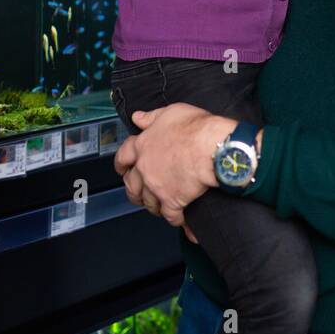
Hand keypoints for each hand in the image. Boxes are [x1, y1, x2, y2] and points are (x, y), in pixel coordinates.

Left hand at [115, 103, 232, 238]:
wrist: (213, 148)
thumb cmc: (196, 128)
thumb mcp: (171, 112)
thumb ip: (152, 117)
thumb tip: (138, 117)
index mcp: (143, 146)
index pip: (123, 157)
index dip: (121, 164)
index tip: (122, 169)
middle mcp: (145, 168)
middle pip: (132, 185)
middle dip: (135, 191)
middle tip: (139, 193)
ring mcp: (157, 187)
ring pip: (149, 202)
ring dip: (154, 206)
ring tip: (160, 207)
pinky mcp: (173, 201)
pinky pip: (171, 216)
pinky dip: (176, 220)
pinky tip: (181, 221)